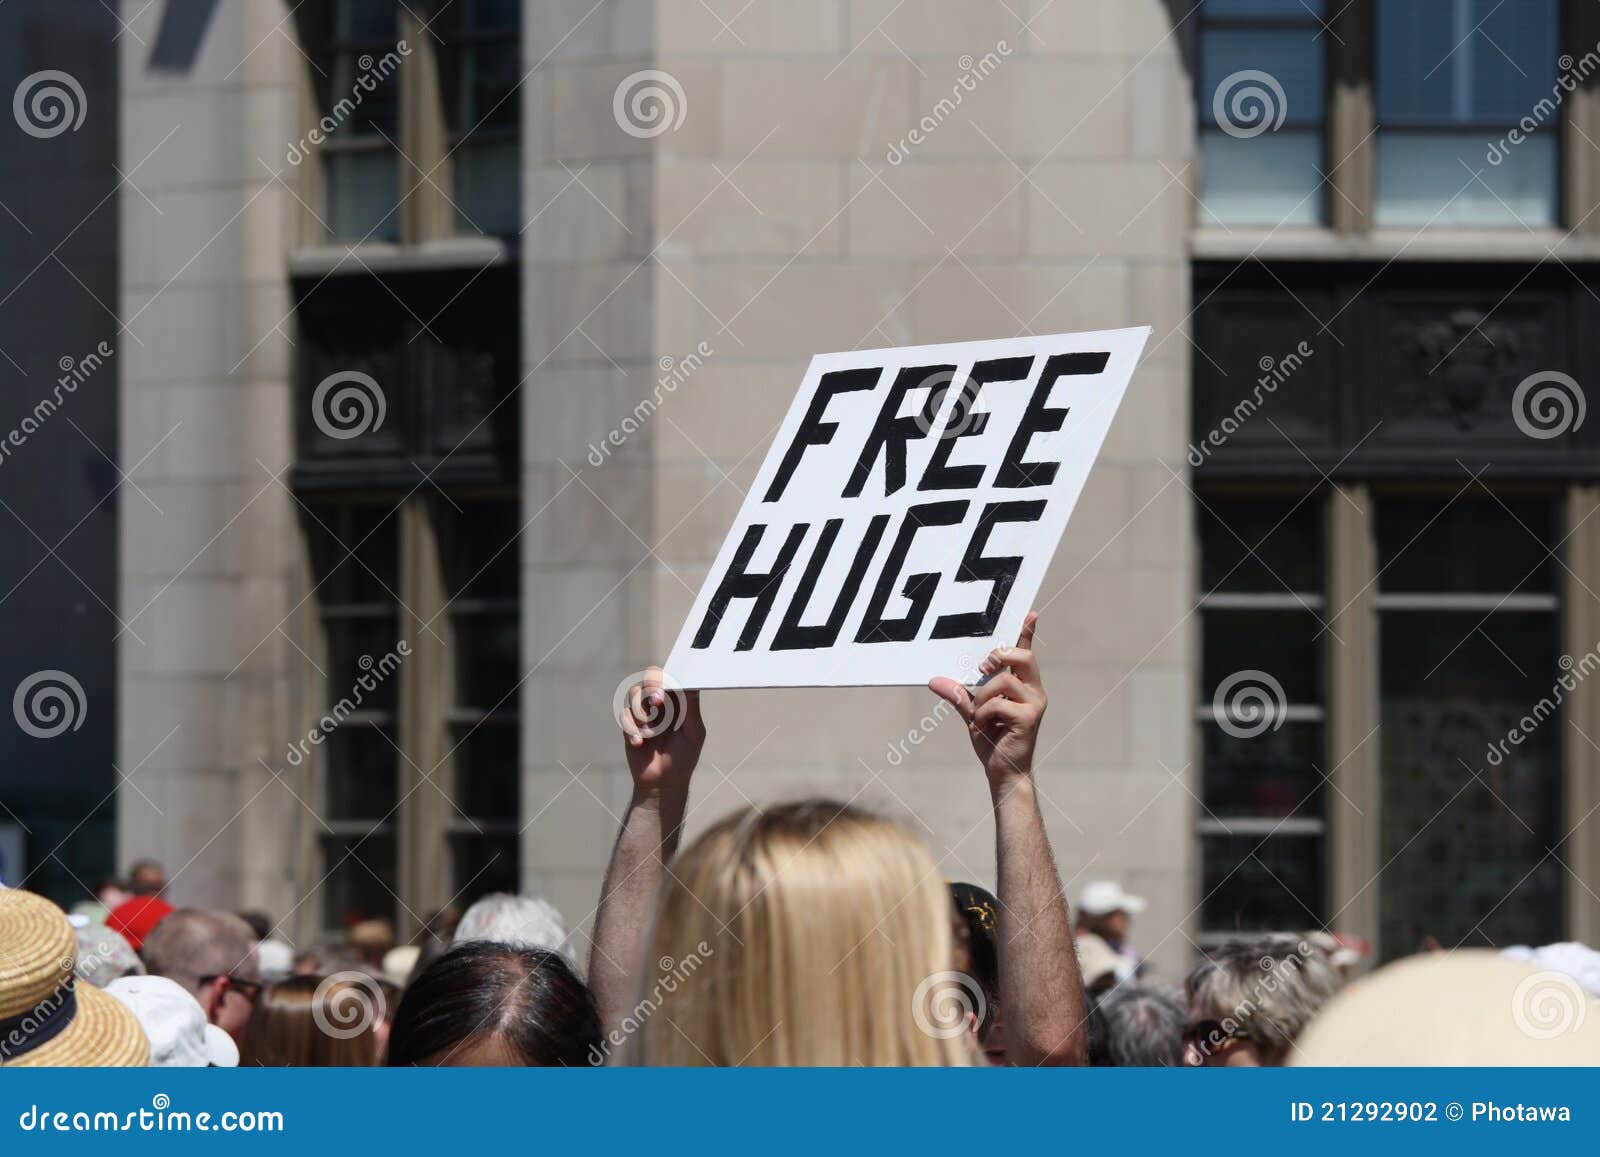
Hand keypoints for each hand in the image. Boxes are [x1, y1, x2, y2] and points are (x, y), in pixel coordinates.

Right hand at [619, 667, 703, 795]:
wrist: (662, 784)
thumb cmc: (683, 758)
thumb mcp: (693, 734)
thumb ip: (691, 709)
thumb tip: (692, 684)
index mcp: (679, 701)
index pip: (672, 676)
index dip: (669, 677)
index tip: (670, 688)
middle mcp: (661, 702)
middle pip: (650, 676)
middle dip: (651, 686)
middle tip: (657, 701)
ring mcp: (644, 712)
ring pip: (634, 693)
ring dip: (642, 711)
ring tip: (650, 733)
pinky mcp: (629, 724)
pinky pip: (625, 715)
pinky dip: (631, 728)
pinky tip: (639, 743)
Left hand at [929, 612, 1045, 786]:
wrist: (1003, 772)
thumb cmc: (992, 740)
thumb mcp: (972, 713)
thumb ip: (959, 694)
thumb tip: (934, 680)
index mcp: (1023, 685)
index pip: (1025, 652)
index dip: (1027, 632)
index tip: (1030, 613)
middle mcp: (1034, 690)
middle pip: (1022, 656)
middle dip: (999, 656)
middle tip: (981, 669)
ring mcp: (1034, 704)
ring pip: (1004, 680)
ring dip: (982, 696)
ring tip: (978, 715)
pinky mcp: (1029, 718)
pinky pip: (999, 703)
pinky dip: (983, 713)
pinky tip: (983, 726)